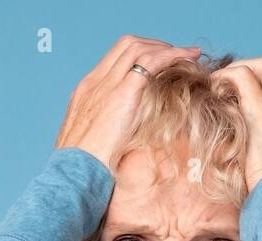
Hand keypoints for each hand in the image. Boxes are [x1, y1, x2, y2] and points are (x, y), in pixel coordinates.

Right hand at [54, 35, 201, 172]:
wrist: (73, 173)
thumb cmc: (82, 169)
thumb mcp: (90, 144)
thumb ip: (105, 134)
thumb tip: (122, 143)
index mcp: (85, 92)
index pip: (114, 58)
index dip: (139, 54)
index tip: (159, 62)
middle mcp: (95, 82)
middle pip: (127, 46)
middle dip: (155, 45)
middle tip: (177, 55)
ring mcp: (106, 86)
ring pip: (138, 48)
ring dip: (167, 48)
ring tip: (188, 54)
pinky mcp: (122, 95)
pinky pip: (150, 62)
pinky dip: (171, 56)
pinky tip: (187, 59)